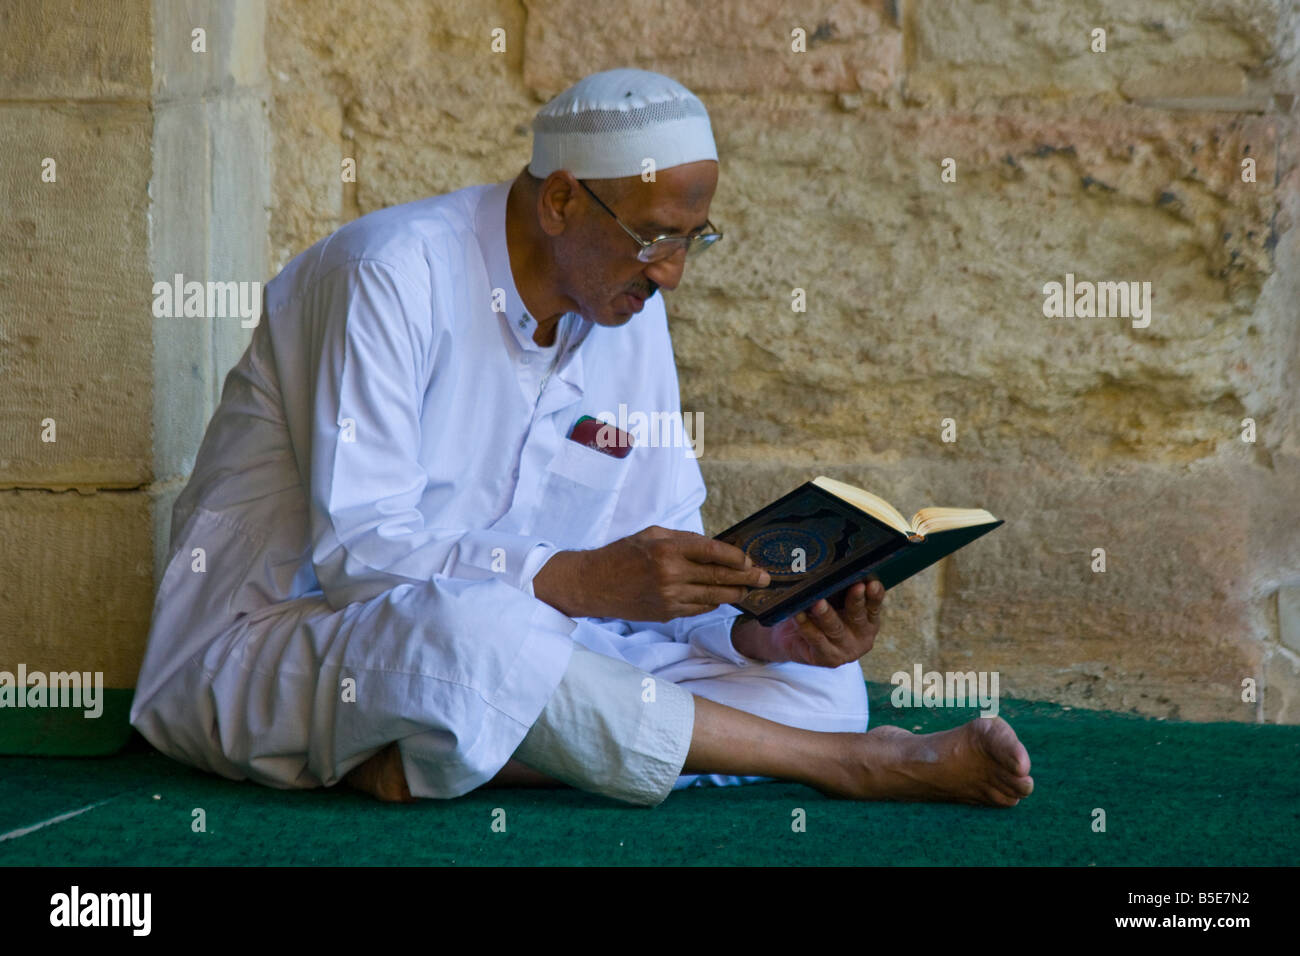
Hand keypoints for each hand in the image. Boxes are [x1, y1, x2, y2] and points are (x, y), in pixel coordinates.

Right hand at [533, 525, 769, 621]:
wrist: (594, 584)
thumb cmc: (623, 554)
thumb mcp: (652, 534)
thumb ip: (684, 539)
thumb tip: (714, 547)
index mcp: (668, 549)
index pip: (713, 552)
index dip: (737, 557)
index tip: (750, 560)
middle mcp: (671, 574)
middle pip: (720, 577)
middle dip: (747, 578)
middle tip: (765, 579)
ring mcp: (670, 597)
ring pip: (713, 597)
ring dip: (734, 594)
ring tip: (748, 590)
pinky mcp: (667, 613)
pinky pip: (699, 608)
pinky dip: (713, 602)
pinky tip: (722, 598)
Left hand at [734, 579, 884, 667]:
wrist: (794, 639)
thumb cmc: (819, 613)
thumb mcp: (832, 599)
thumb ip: (838, 587)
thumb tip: (834, 564)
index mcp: (869, 619)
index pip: (874, 605)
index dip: (874, 595)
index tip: (872, 583)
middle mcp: (862, 636)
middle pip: (858, 616)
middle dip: (856, 600)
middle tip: (855, 587)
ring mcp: (846, 650)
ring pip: (835, 628)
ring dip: (826, 614)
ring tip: (818, 602)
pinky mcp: (827, 659)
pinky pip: (815, 640)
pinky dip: (806, 626)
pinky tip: (799, 615)